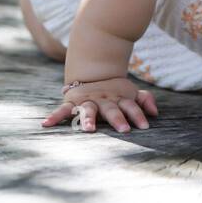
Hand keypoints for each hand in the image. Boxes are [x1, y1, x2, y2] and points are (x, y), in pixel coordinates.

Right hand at [42, 77, 158, 132]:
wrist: (93, 72)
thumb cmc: (115, 91)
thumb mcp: (131, 92)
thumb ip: (144, 99)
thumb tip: (155, 113)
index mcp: (118, 98)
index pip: (131, 106)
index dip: (138, 115)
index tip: (145, 126)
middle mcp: (103, 100)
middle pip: (112, 109)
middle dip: (117, 119)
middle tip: (124, 130)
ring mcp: (87, 101)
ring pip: (88, 110)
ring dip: (88, 119)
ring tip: (88, 129)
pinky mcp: (72, 102)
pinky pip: (63, 110)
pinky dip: (55, 116)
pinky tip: (46, 124)